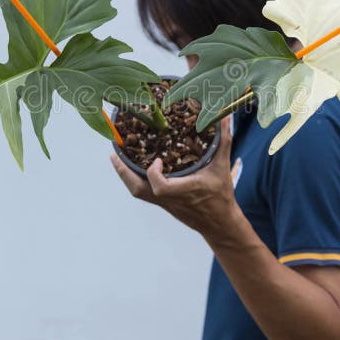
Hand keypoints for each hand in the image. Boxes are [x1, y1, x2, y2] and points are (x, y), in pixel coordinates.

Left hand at [110, 116, 242, 238]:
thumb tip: (224, 116)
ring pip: (137, 192)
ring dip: (125, 175)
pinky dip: (133, 179)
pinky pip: (142, 192)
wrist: (219, 223)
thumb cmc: (221, 195)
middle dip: (124, 172)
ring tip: (117, 158)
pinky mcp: (162, 204)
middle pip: (139, 190)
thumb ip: (224, 140)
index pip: (161, 188)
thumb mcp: (223, 166)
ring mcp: (164, 202)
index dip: (154, 174)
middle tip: (114, 154)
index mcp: (185, 189)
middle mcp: (171, 198)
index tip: (158, 160)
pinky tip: (131, 167)